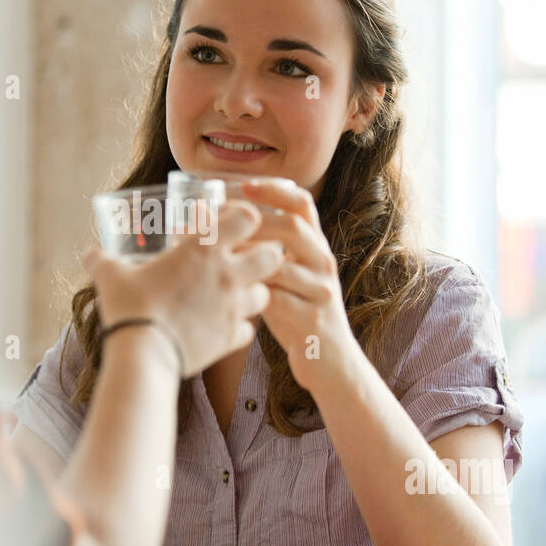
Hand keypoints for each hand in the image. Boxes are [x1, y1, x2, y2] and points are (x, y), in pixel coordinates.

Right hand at [80, 201, 283, 377]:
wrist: (142, 354)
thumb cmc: (129, 306)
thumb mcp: (111, 276)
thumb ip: (103, 261)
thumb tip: (88, 255)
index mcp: (204, 248)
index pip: (247, 217)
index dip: (244, 217)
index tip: (230, 224)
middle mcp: (227, 275)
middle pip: (272, 254)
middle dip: (264, 254)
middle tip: (244, 258)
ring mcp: (233, 308)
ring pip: (265, 295)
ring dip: (254, 293)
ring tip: (233, 296)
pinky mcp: (230, 339)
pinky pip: (247, 332)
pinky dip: (238, 330)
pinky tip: (221, 329)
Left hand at [237, 179, 364, 393]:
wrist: (331, 362)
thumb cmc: (297, 315)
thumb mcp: (285, 278)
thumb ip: (261, 254)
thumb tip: (214, 225)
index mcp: (315, 248)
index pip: (303, 204)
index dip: (275, 189)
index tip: (245, 183)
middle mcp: (323, 263)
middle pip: (295, 227)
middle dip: (256, 220)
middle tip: (222, 220)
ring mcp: (322, 291)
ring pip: (285, 265)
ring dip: (247, 259)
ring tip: (218, 256)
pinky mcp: (314, 320)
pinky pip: (280, 301)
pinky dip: (253, 294)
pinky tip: (229, 293)